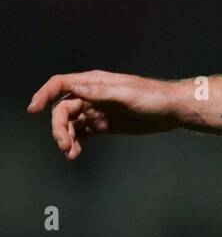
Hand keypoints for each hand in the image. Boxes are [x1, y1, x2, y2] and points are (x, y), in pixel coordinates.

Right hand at [27, 70, 181, 160]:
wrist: (172, 110)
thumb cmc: (153, 97)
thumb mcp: (126, 93)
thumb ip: (100, 92)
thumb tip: (75, 88)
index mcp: (95, 83)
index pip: (61, 84)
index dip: (45, 94)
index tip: (34, 109)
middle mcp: (92, 96)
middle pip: (64, 109)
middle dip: (59, 127)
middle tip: (64, 145)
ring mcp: (98, 111)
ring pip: (72, 124)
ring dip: (67, 138)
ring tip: (70, 154)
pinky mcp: (105, 125)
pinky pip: (83, 133)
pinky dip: (76, 143)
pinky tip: (76, 153)